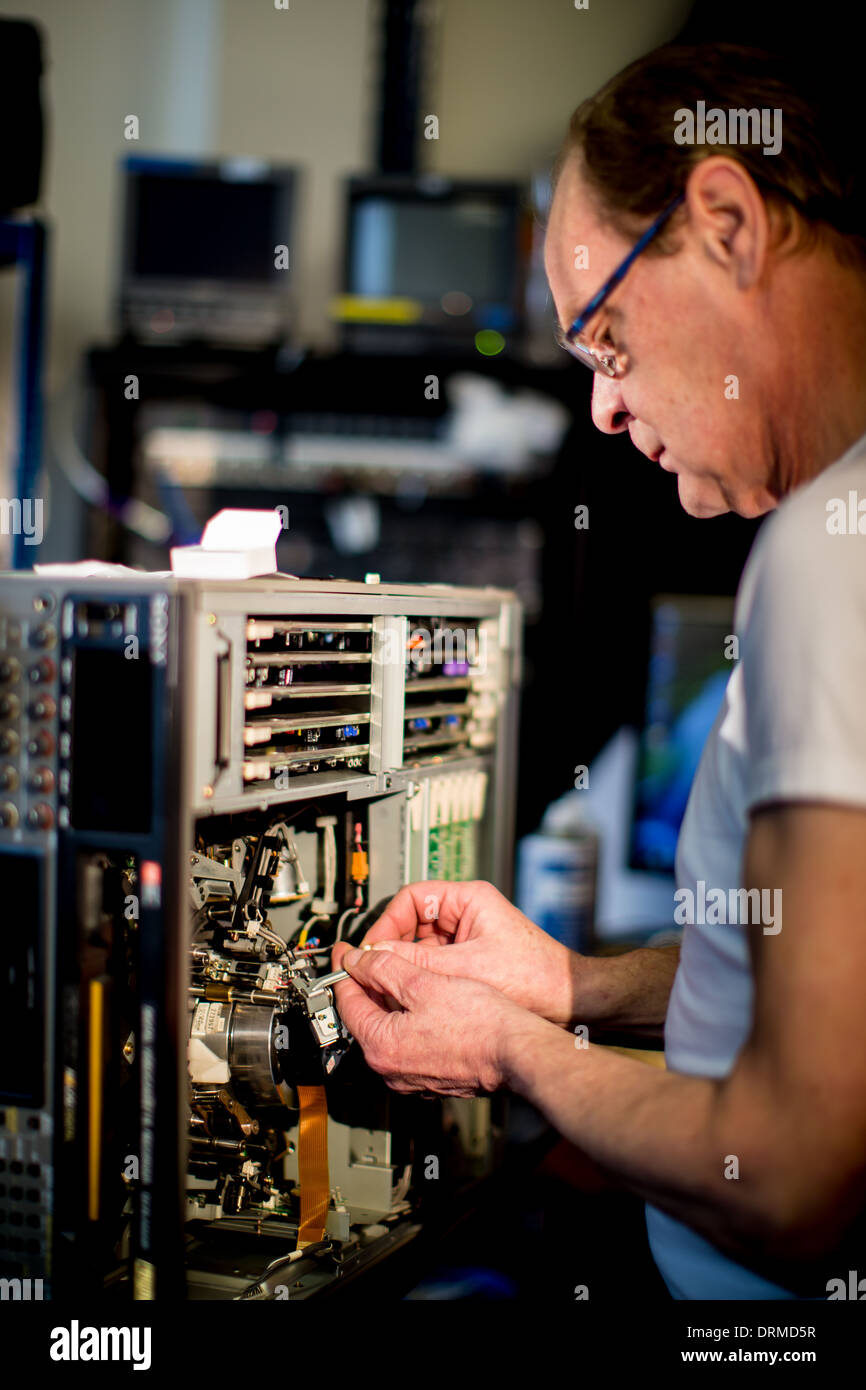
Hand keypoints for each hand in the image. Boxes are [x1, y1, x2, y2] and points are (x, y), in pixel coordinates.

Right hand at [332, 880, 575, 1025]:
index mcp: (468, 899)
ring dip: (406, 966)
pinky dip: (421, 978)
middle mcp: (468, 913)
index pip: (410, 899)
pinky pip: (435, 963)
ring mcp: (470, 937)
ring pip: (421, 946)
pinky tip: (415, 997)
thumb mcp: (464, 968)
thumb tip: (373, 958)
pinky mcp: (472, 959)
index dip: (386, 924)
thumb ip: (415, 962)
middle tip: (374, 972)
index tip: (371, 951)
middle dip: (392, 949)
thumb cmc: (535, 978)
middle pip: (412, 923)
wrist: (569, 1002)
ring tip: (393, 988)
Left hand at [333, 943, 534, 1094]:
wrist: (516, 1053)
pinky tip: (424, 1002)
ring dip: (389, 1001)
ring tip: (399, 973)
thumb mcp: (424, 983)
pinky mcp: (432, 1077)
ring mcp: (412, 1076)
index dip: (345, 968)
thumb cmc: (480, 1024)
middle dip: (366, 984)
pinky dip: (409, 1020)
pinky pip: (409, 1043)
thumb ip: (385, 968)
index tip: (345, 952)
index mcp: (381, 1046)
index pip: (347, 1001)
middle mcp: (391, 1069)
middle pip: (365, 1017)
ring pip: (389, 1029)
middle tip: (370, 957)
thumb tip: (359, 959)